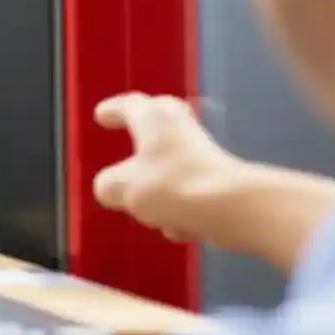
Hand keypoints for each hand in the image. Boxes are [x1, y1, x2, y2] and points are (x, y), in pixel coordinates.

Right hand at [93, 93, 241, 241]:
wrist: (232, 208)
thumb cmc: (171, 186)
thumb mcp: (121, 188)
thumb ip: (108, 186)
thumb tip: (111, 188)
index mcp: (153, 118)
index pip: (128, 106)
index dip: (113, 111)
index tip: (101, 115)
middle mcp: (179, 128)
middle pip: (156, 127)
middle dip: (142, 139)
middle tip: (128, 142)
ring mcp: (202, 153)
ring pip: (171, 164)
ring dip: (158, 185)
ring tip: (149, 209)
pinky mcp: (219, 179)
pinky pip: (188, 189)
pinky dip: (179, 206)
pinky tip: (179, 228)